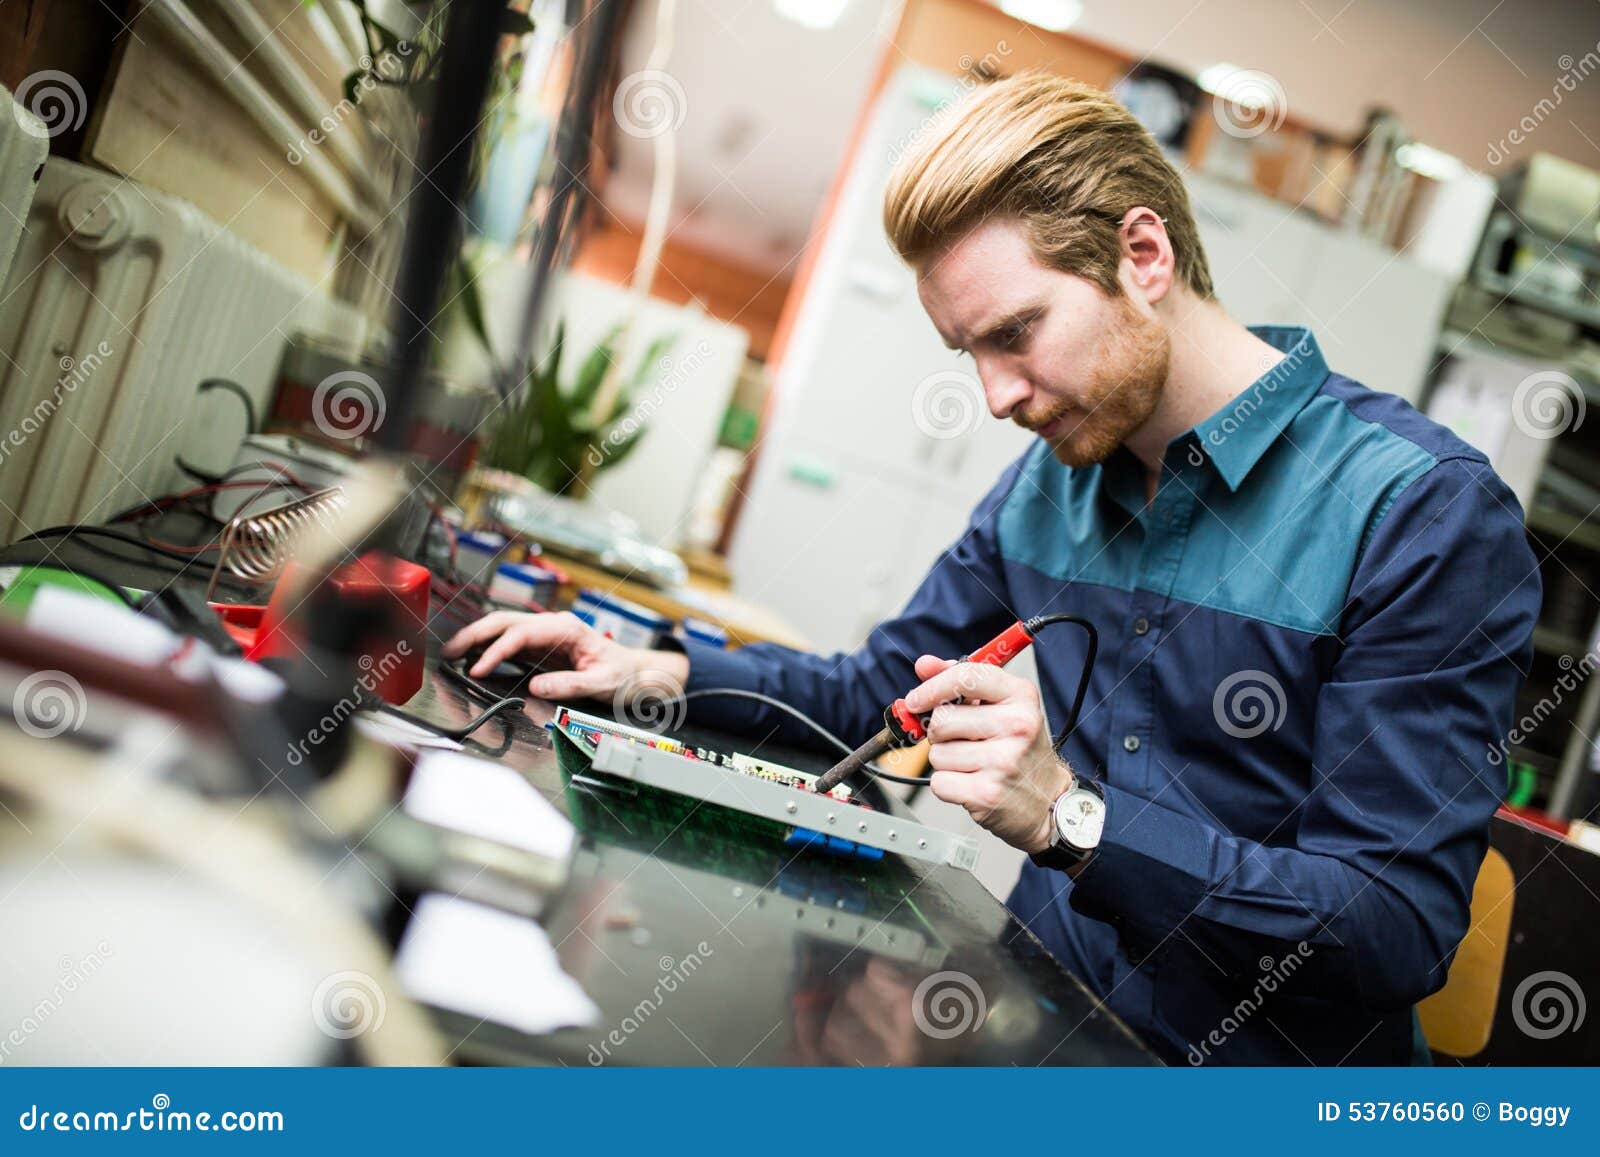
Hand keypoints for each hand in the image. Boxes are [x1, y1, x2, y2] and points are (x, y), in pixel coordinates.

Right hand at [440, 610, 688, 702]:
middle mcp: (552, 626)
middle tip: (449, 652)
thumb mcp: (603, 683)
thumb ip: (572, 684)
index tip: (478, 668)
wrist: (636, 673)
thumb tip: (537, 686)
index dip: (497, 650)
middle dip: (475, 635)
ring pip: (503, 628)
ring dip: (477, 639)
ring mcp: (545, 635)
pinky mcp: (542, 648)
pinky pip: (509, 643)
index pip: (521, 633)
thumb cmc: (623, 675)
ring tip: (452, 653)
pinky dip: (488, 648)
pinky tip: (473, 658)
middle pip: (505, 622)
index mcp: (566, 628)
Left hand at [903, 655, 1073, 853]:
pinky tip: (971, 782)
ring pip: (937, 753)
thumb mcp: (1001, 706)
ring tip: (973, 763)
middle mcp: (1017, 726)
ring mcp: (1003, 762)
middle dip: (941, 732)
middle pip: (942, 719)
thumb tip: (924, 665)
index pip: (965, 677)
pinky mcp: (988, 794)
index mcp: (1021, 696)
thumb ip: (960, 682)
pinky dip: (947, 785)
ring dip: (946, 760)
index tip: (916, 699)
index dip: (931, 687)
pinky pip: (939, 782)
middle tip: (964, 740)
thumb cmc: (1018, 748)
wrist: (1047, 799)